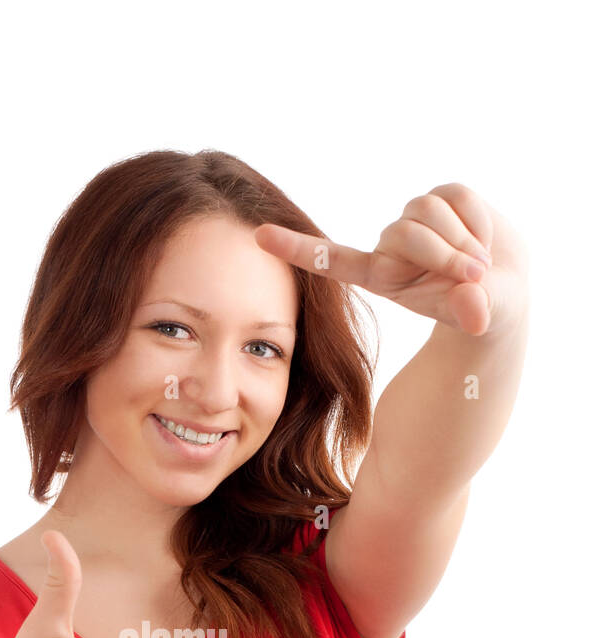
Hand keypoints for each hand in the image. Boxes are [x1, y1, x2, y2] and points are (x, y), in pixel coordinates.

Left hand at [254, 183, 528, 337]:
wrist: (503, 285)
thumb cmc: (476, 307)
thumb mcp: (473, 316)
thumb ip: (471, 313)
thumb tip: (478, 308)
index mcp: (378, 276)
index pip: (330, 259)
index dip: (297, 248)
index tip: (259, 236)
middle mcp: (390, 243)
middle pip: (407, 232)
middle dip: (446, 256)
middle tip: (474, 277)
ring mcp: (414, 217)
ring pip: (430, 211)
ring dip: (464, 242)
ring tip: (479, 266)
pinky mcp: (443, 194)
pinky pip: (459, 198)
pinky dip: (480, 223)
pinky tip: (485, 242)